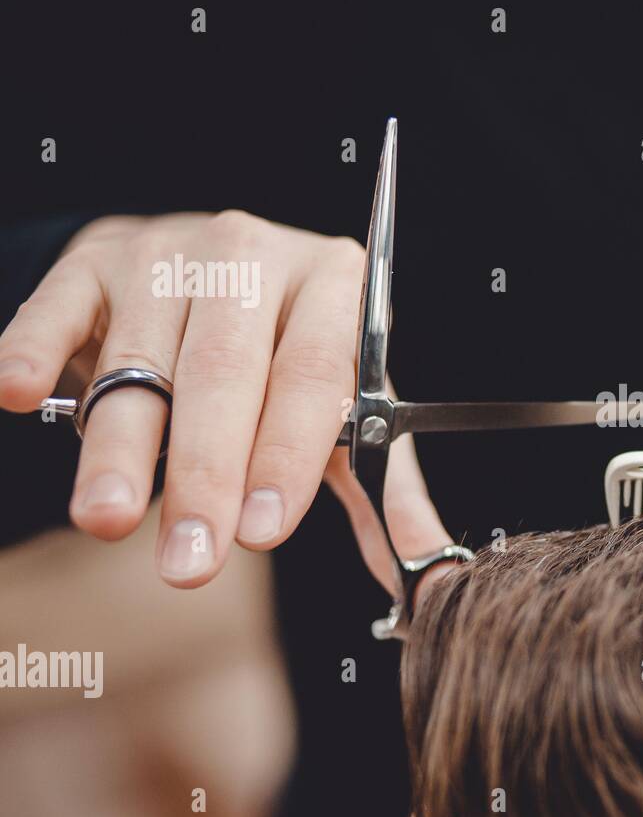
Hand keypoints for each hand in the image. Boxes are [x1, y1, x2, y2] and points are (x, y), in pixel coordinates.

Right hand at [0, 211, 448, 590]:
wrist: (215, 272)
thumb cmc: (289, 353)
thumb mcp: (342, 404)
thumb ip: (380, 480)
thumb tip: (428, 565)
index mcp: (333, 282)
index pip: (310, 373)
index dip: (284, 454)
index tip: (262, 531)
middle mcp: (252, 254)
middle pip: (224, 372)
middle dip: (206, 475)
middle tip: (189, 560)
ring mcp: (168, 251)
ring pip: (140, 357)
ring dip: (121, 445)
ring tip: (110, 518)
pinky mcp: (94, 258)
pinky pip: (57, 307)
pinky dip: (32, 350)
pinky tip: (17, 396)